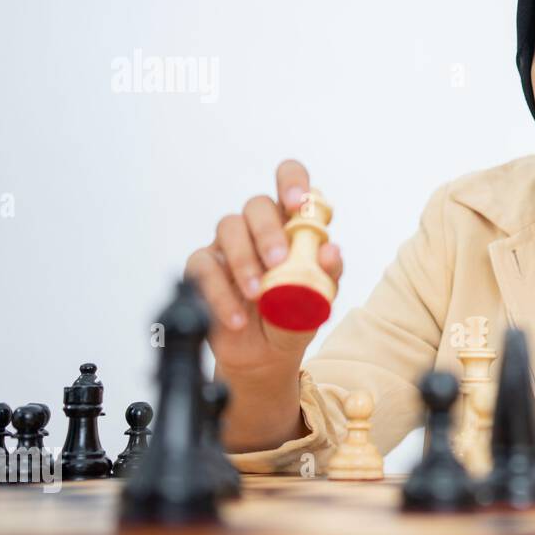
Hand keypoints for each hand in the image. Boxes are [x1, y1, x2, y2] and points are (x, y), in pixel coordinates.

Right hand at [183, 159, 343, 380]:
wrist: (266, 354)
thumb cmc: (295, 316)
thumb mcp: (318, 299)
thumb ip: (327, 274)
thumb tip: (332, 251)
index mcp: (291, 223)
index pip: (290, 180)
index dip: (292, 182)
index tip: (296, 203)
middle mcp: (258, 227)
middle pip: (257, 204)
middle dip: (268, 231)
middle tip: (278, 262)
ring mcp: (228, 244)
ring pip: (228, 227)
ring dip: (244, 261)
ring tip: (257, 295)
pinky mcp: (202, 267)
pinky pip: (203, 267)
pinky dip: (220, 294)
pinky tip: (237, 319)